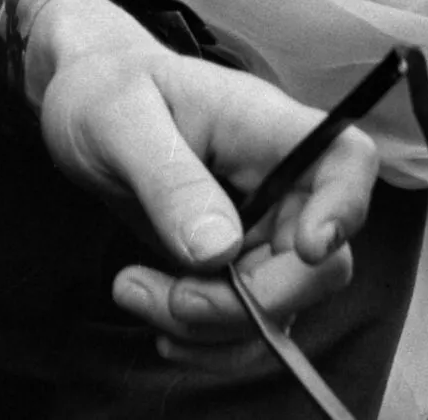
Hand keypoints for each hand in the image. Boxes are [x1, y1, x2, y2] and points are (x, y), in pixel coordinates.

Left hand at [24, 0, 376, 366]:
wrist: (81, 103)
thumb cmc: (102, 90)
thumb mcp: (117, 119)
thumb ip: (169, 180)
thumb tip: (219, 251)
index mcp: (263, 125)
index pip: (347, 160)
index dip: (345, 209)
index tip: (304, 250)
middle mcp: (277, 181)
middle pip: (319, 264)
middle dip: (249, 302)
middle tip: (169, 295)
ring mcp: (260, 229)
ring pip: (280, 308)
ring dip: (211, 325)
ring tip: (131, 290)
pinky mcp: (235, 265)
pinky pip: (246, 324)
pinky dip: (204, 338)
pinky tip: (151, 311)